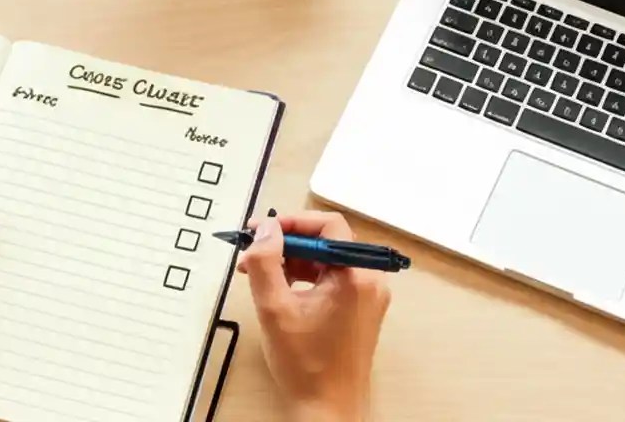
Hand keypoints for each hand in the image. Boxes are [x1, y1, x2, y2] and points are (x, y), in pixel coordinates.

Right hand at [238, 212, 390, 421]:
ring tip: (260, 273)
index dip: (292, 223)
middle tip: (255, 250)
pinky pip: (333, 280)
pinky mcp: (360, 310)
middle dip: (288, 243)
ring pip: (328, 261)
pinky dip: (306, 279)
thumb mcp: (275, 309)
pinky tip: (280, 289)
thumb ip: (265, 263)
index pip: (329, 226)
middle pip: (328, 242)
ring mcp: (367, 297)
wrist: (328, 411)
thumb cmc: (309, 369)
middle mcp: (370, 281)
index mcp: (357, 276)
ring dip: (294, 261)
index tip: (263, 230)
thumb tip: (265, 230)